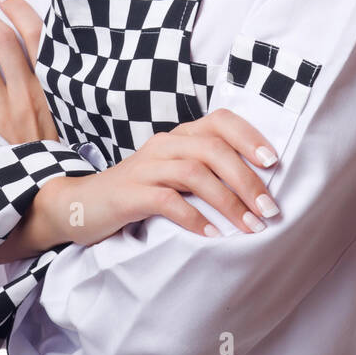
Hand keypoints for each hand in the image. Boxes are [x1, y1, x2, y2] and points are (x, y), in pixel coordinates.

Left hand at [0, 0, 58, 144]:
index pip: (36, 37)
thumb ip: (54, 88)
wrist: (44, 191)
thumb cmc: (55, 152)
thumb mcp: (67, 115)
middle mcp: (26, 93)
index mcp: (50, 87)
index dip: (19, 10)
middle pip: (3, 41)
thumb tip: (41, 57)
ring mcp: (2, 109)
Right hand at [91, 108, 281, 240]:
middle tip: (269, 209)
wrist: (81, 204)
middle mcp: (164, 144)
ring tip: (249, 225)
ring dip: (227, 201)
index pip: (220, 120)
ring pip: (194, 172)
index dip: (249, 136)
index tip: (274, 163)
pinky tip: (212, 234)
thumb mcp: (173, 175)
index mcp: (179, 136)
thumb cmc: (138, 192)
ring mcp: (145, 167)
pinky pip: (167, 201)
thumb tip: (256, 189)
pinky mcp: (129, 194)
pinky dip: (194, 217)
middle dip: (246, 179)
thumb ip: (205, 172)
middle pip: (213, 149)